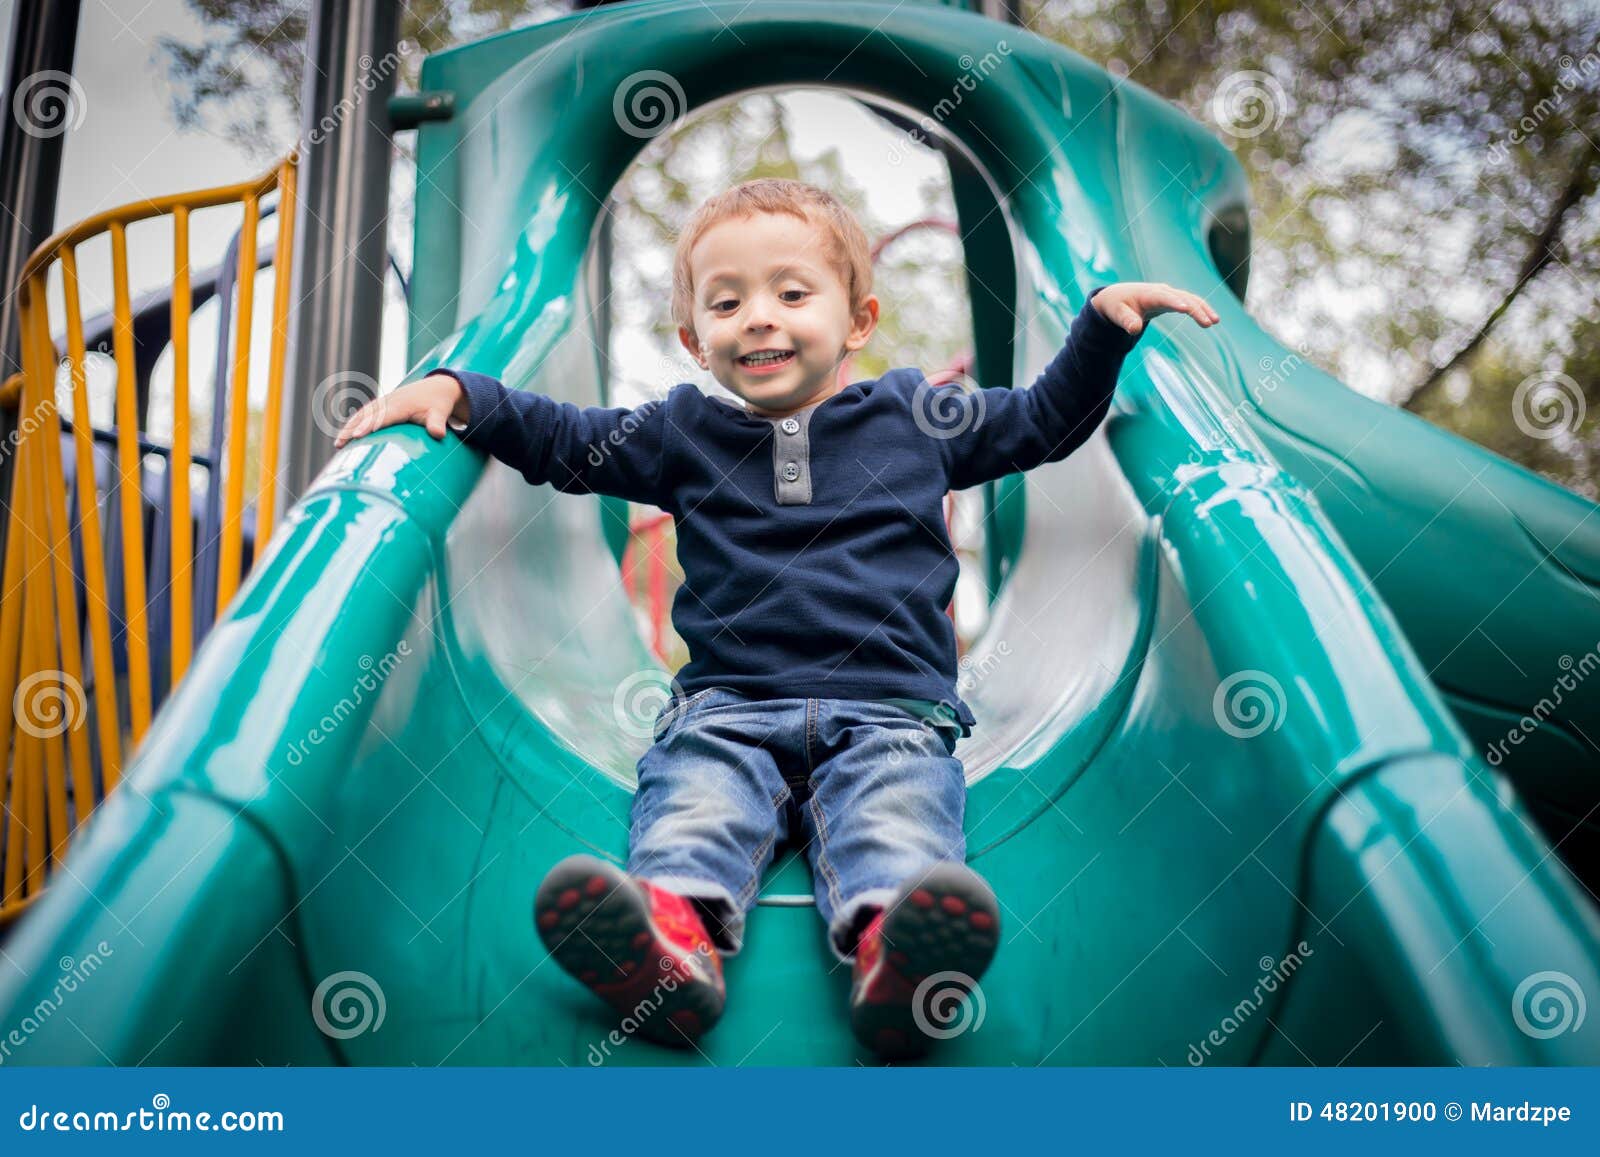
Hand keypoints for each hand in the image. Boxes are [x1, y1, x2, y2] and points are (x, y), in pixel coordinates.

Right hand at [333, 372, 469, 446]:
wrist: (437, 387)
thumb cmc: (438, 403)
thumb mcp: (441, 412)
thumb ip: (438, 423)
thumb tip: (438, 434)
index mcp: (401, 405)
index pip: (382, 417)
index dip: (369, 426)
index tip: (356, 436)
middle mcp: (389, 402)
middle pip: (366, 416)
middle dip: (351, 429)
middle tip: (339, 444)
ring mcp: (384, 402)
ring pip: (362, 414)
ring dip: (348, 427)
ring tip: (338, 444)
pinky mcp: (382, 405)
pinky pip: (365, 413)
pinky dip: (354, 423)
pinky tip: (346, 435)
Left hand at [1091, 282, 1218, 336]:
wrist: (1119, 297)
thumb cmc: (1118, 306)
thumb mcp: (1117, 314)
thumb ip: (1126, 321)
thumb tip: (1134, 330)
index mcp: (1148, 294)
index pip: (1164, 297)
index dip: (1175, 302)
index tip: (1186, 309)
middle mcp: (1162, 291)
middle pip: (1183, 298)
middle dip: (1196, 309)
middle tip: (1208, 323)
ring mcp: (1169, 294)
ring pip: (1190, 298)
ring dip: (1203, 309)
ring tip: (1214, 321)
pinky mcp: (1173, 299)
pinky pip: (1190, 302)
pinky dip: (1200, 309)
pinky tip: (1210, 319)